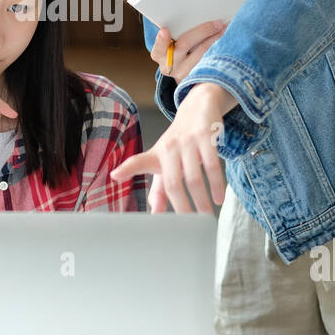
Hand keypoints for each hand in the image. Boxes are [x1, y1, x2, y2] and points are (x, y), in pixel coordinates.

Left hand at [109, 83, 235, 213]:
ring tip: (206, 217)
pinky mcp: (206, 136)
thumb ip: (160, 188)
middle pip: (172, 183)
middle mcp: (169, 148)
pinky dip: (216, 184)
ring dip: (201, 200)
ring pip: (193, 177)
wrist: (197, 107)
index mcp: (157, 155)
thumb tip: (155, 213)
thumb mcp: (167, 161)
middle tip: (189, 227)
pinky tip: (219, 198)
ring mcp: (188, 141)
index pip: (139, 162)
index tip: (115, 176)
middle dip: (181, 207)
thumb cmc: (179, 142)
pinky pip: (212, 164)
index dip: (127, 169)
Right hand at [151, 19, 225, 83]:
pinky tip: (226, 41)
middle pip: (185, 45)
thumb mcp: (170, 44)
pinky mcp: (197, 78)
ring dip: (215, 39)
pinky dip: (218, 49)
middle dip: (203, 31)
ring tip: (225, 29)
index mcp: (159, 55)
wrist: (184, 74)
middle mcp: (170, 66)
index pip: (158, 48)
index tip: (165, 31)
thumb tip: (192, 15)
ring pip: (201, 53)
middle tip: (217, 23)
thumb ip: (175, 33)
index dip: (161, 40)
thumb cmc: (177, 52)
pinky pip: (209, 61)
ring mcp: (184, 74)